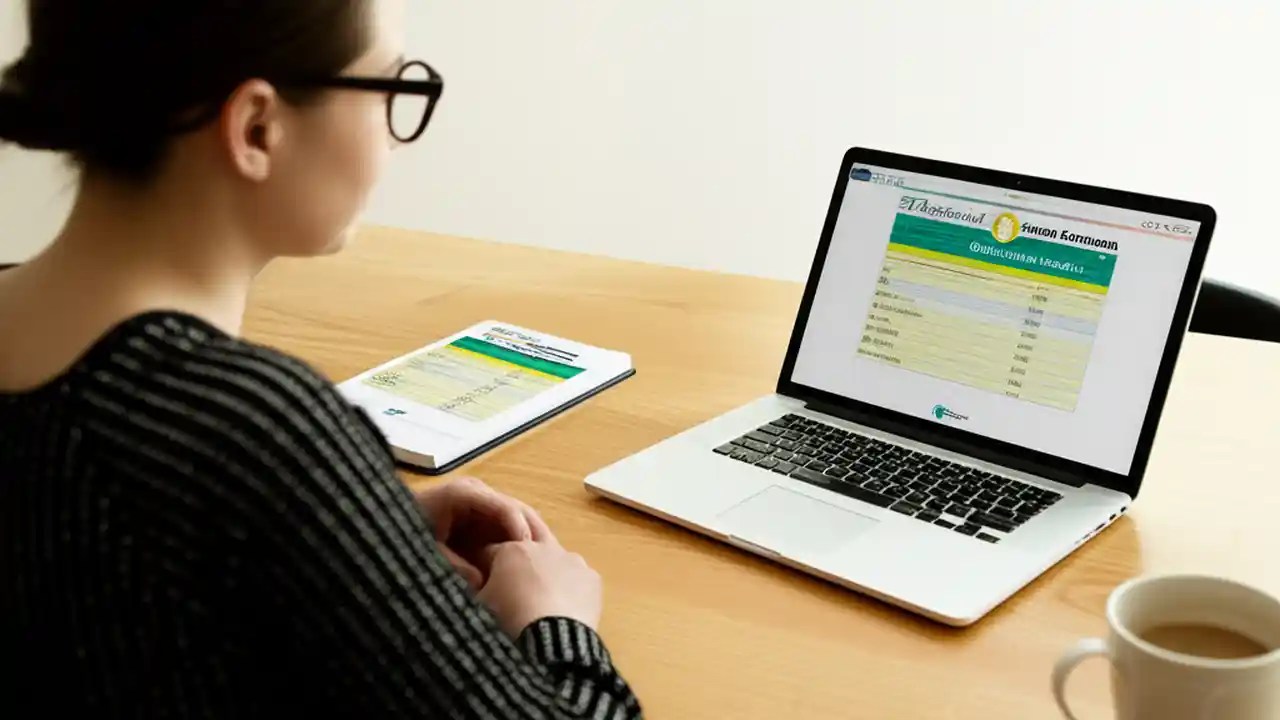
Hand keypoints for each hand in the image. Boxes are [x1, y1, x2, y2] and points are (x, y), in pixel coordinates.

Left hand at [414, 477, 553, 589]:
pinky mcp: (485, 515)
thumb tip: (483, 583)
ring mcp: (484, 501)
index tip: (531, 558)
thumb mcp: (426, 552)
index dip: (520, 533)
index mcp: (465, 493)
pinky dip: (517, 545)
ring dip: (527, 542)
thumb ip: (454, 567)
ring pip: (518, 520)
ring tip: (542, 568)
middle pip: (518, 511)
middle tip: (547, 565)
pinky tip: (527, 566)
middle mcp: (479, 491)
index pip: (505, 508)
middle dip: (531, 538)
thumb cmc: (403, 533)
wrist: (386, 525)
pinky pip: (508, 528)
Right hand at [478, 539, 602, 636]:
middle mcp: (543, 547)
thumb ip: (477, 589)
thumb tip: (479, 585)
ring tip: (543, 597)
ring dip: (548, 569)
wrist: (551, 643)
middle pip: (529, 537)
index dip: (485, 565)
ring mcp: (572, 560)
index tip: (481, 580)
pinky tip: (566, 606)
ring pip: (557, 557)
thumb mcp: (478, 607)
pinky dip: (571, 587)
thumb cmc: (507, 622)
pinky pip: (578, 578)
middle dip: (520, 548)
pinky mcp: (592, 578)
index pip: (492, 549)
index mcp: (510, 550)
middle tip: (515, 573)